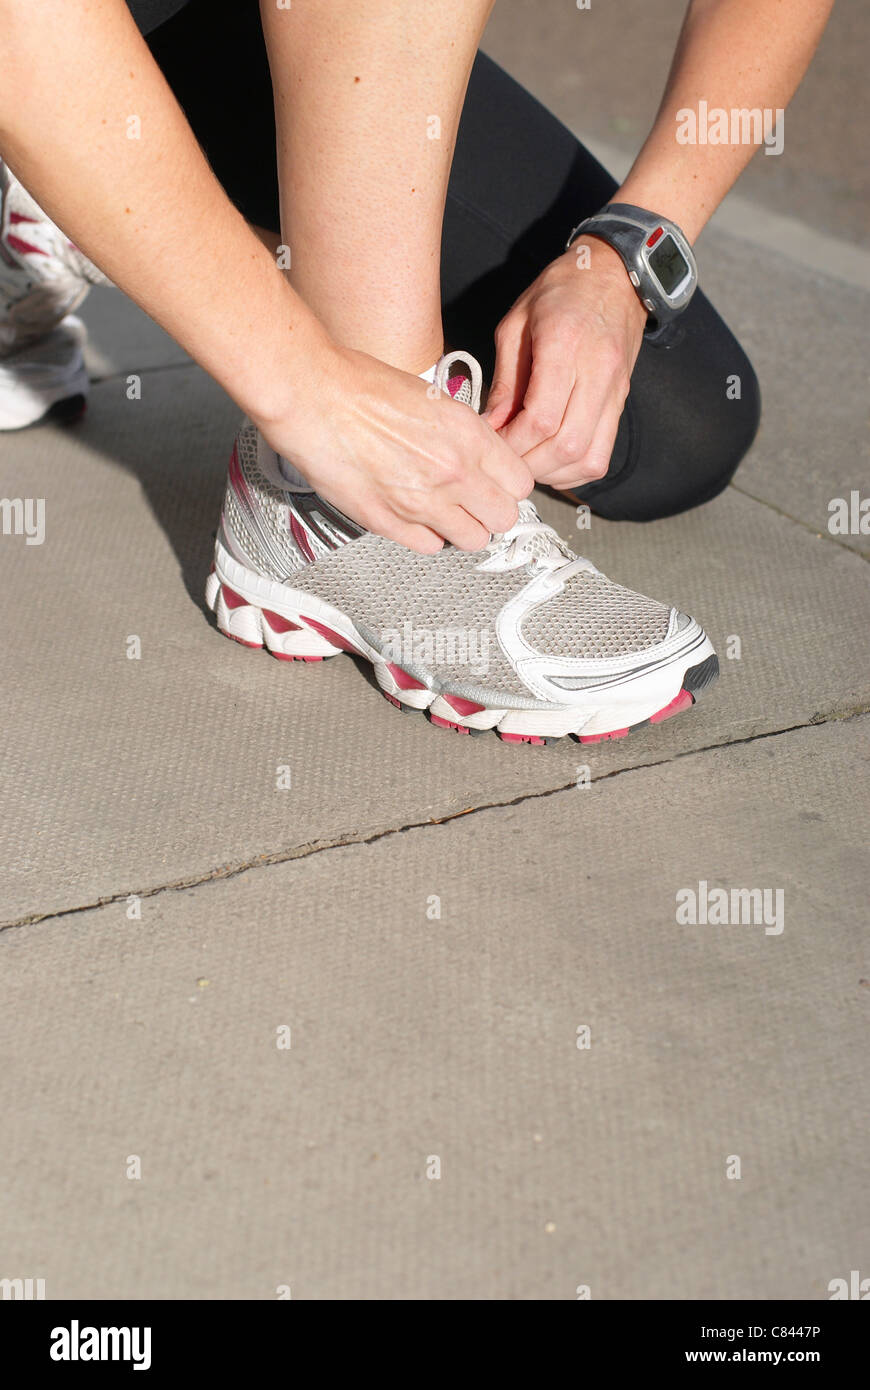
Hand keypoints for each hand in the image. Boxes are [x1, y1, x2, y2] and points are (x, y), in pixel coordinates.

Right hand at [257, 339, 533, 553]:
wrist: (313, 397)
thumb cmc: (362, 387)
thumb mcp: (433, 398)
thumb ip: (463, 434)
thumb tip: (480, 457)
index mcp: (468, 436)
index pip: (521, 483)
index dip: (508, 483)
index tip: (496, 481)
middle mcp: (453, 473)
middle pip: (504, 517)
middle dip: (491, 509)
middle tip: (474, 500)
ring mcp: (422, 502)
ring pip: (473, 540)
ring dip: (462, 527)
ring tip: (444, 511)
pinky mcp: (388, 522)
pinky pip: (430, 546)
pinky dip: (426, 535)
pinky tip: (414, 515)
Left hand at [483, 237, 646, 491]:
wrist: (615, 275)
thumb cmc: (561, 292)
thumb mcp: (516, 323)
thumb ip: (505, 379)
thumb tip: (491, 426)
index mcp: (566, 344)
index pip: (541, 418)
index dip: (511, 443)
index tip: (489, 444)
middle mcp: (598, 372)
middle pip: (566, 445)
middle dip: (528, 463)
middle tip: (503, 459)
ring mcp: (615, 392)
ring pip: (588, 458)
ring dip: (551, 472)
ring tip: (524, 462)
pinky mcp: (621, 403)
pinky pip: (601, 456)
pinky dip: (572, 470)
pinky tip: (549, 461)